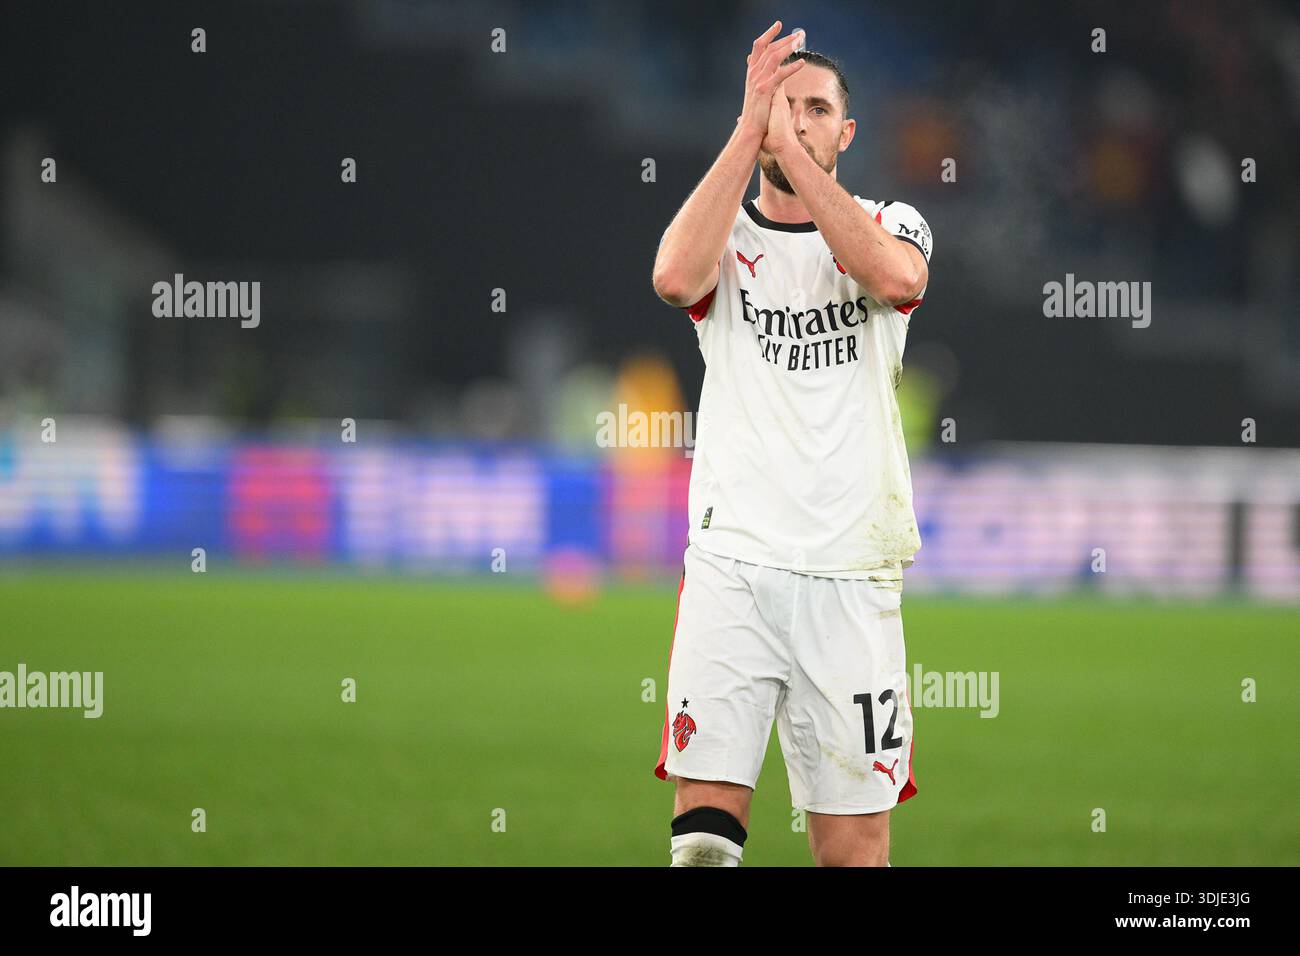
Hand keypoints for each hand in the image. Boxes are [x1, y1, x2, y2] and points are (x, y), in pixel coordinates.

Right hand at [736, 22, 805, 142]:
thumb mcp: (759, 95)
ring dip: (788, 47)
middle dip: (783, 38)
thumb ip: (764, 82)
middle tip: (798, 33)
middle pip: (768, 48)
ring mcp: (758, 81)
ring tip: (801, 41)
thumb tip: (773, 76)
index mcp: (752, 74)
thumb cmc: (756, 117)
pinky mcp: (765, 90)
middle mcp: (753, 74)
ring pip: (773, 57)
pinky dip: (792, 68)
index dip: (768, 34)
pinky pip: (780, 74)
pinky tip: (802, 63)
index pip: (759, 47)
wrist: (750, 132)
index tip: (779, 25)